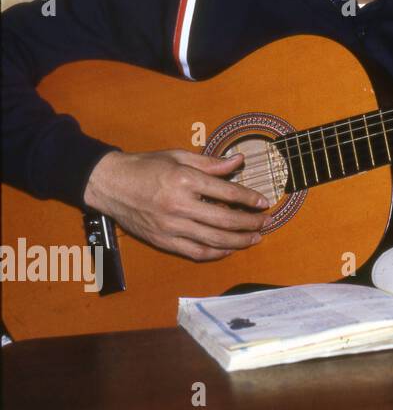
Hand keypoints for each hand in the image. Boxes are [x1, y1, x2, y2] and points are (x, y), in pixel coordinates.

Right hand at [83, 149, 268, 261]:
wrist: (108, 184)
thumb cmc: (144, 167)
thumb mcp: (178, 156)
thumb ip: (211, 162)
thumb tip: (239, 161)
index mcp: (184, 180)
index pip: (227, 193)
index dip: (250, 199)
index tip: (264, 202)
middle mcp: (179, 206)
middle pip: (225, 220)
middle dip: (250, 223)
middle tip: (266, 221)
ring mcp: (170, 226)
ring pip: (213, 240)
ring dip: (239, 241)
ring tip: (255, 238)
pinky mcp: (162, 240)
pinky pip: (195, 252)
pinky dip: (215, 253)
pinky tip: (229, 249)